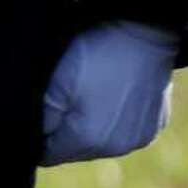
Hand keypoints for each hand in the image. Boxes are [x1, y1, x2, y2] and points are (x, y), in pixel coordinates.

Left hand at [41, 20, 176, 163]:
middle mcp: (115, 148)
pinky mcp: (153, 128)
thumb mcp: (56, 82)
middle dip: (64, 134)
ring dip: (89, 130)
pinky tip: (111, 97)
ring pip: (99, 146)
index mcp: (87, 139)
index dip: (38, 139)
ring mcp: (137, 139)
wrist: (144, 31)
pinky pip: (123, 135)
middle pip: (75, 153)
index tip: (40, 115)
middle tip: (64, 98)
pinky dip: (113, 124)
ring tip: (89, 96)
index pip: (49, 155)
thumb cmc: (95, 53)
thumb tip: (34, 138)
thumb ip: (41, 118)